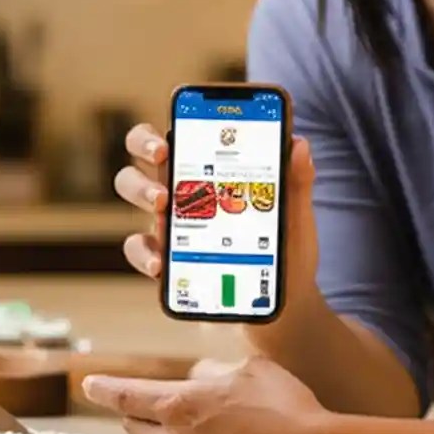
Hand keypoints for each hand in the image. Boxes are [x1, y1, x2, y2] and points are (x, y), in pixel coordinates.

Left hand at [83, 357, 333, 433]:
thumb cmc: (286, 408)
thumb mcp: (249, 370)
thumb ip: (214, 370)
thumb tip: (199, 375)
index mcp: (180, 404)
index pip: (125, 395)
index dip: (103, 389)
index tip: (87, 384)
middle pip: (134, 427)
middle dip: (135, 413)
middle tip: (142, 405)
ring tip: (177, 431)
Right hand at [113, 123, 322, 330]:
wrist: (286, 303)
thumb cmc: (286, 250)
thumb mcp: (296, 216)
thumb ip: (297, 181)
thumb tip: (300, 143)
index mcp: (208, 171)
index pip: (173, 135)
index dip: (163, 129)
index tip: (169, 137)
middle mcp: (181, 191)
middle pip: (143, 156)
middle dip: (143, 146)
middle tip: (164, 156)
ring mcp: (169, 226)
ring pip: (134, 193)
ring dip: (142, 191)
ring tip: (163, 206)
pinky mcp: (168, 261)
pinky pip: (141, 251)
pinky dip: (145, 255)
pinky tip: (160, 265)